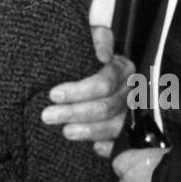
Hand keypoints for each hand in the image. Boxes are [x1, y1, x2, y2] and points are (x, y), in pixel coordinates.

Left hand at [41, 27, 130, 156]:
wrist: (98, 62)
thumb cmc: (92, 49)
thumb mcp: (95, 34)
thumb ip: (99, 37)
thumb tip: (102, 55)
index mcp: (124, 68)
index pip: (104, 82)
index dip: (78, 90)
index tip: (53, 94)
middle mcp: (132, 91)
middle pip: (106, 106)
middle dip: (75, 112)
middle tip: (48, 115)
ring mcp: (133, 111)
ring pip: (114, 125)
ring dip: (89, 131)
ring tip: (65, 132)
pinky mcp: (130, 128)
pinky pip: (122, 140)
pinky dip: (109, 145)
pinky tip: (95, 147)